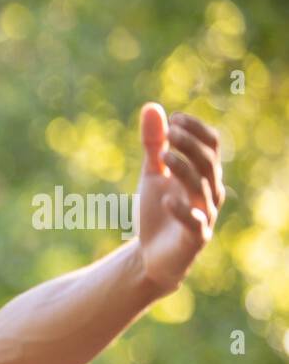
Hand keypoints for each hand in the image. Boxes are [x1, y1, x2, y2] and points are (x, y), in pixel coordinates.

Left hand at [135, 103, 225, 293]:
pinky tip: (166, 199)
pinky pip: (195, 222)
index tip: (174, 118)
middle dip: (190, 144)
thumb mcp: (152, 173)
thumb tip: (151, 107)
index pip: (211, 145)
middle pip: (208, 162)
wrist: (151, 255)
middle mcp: (210, 191)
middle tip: (169, 132)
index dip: (196, 129)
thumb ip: (153, 144)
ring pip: (202, 188)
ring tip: (163, 156)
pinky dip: (182, 210)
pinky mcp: (195, 238)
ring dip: (184, 169)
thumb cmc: (158, 210)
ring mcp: (205, 215)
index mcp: (203, 173)